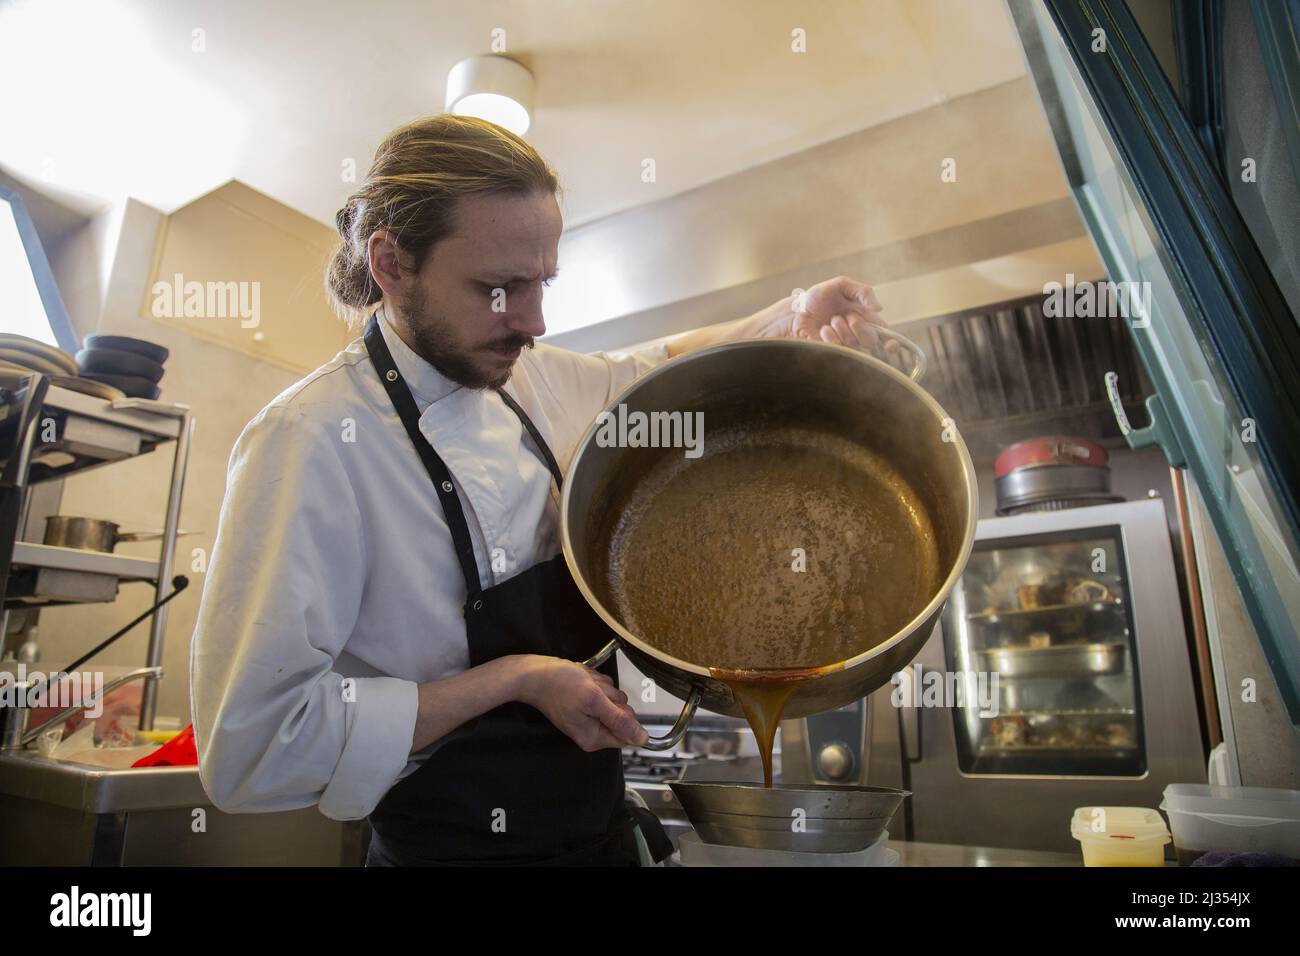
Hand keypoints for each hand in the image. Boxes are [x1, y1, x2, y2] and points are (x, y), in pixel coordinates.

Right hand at [515, 656, 648, 750]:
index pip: (628, 733)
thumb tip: (641, 739)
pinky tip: (581, 680)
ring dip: (601, 686)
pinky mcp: (586, 703)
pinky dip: (595, 681)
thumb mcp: (593, 700)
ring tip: (583, 684)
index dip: (623, 714)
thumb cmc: (558, 684)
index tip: (607, 702)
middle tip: (591, 690)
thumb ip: (619, 720)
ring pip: (613, 698)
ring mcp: (590, 716)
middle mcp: (593, 731)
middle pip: (622, 713)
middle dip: (610, 695)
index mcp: (594, 738)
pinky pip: (604, 690)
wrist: (533, 673)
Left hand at [754, 275, 893, 352]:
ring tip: (831, 320)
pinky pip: (839, 348)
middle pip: (872, 341)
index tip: (891, 346)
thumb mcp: (841, 285)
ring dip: (842, 328)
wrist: (796, 310)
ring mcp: (844, 346)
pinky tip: (823, 329)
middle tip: (848, 316)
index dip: (891, 343)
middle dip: (861, 327)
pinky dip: (831, 335)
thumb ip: (863, 291)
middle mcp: (857, 335)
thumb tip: (879, 308)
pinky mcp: (831, 352)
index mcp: (865, 319)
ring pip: (855, 344)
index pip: (884, 336)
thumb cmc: (818, 298)